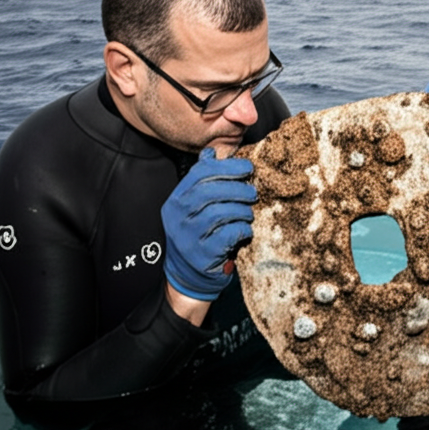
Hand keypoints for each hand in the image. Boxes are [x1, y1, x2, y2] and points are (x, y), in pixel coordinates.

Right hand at [161, 148, 255, 300]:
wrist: (188, 276)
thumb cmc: (197, 235)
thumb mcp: (193, 207)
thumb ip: (202, 181)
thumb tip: (211, 152)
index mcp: (176, 200)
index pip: (200, 174)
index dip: (227, 167)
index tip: (247, 168)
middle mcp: (178, 217)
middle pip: (210, 191)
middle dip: (237, 188)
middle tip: (252, 193)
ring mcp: (187, 237)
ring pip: (220, 213)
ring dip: (242, 211)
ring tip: (248, 214)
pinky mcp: (202, 255)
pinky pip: (228, 235)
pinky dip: (242, 230)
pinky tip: (244, 231)